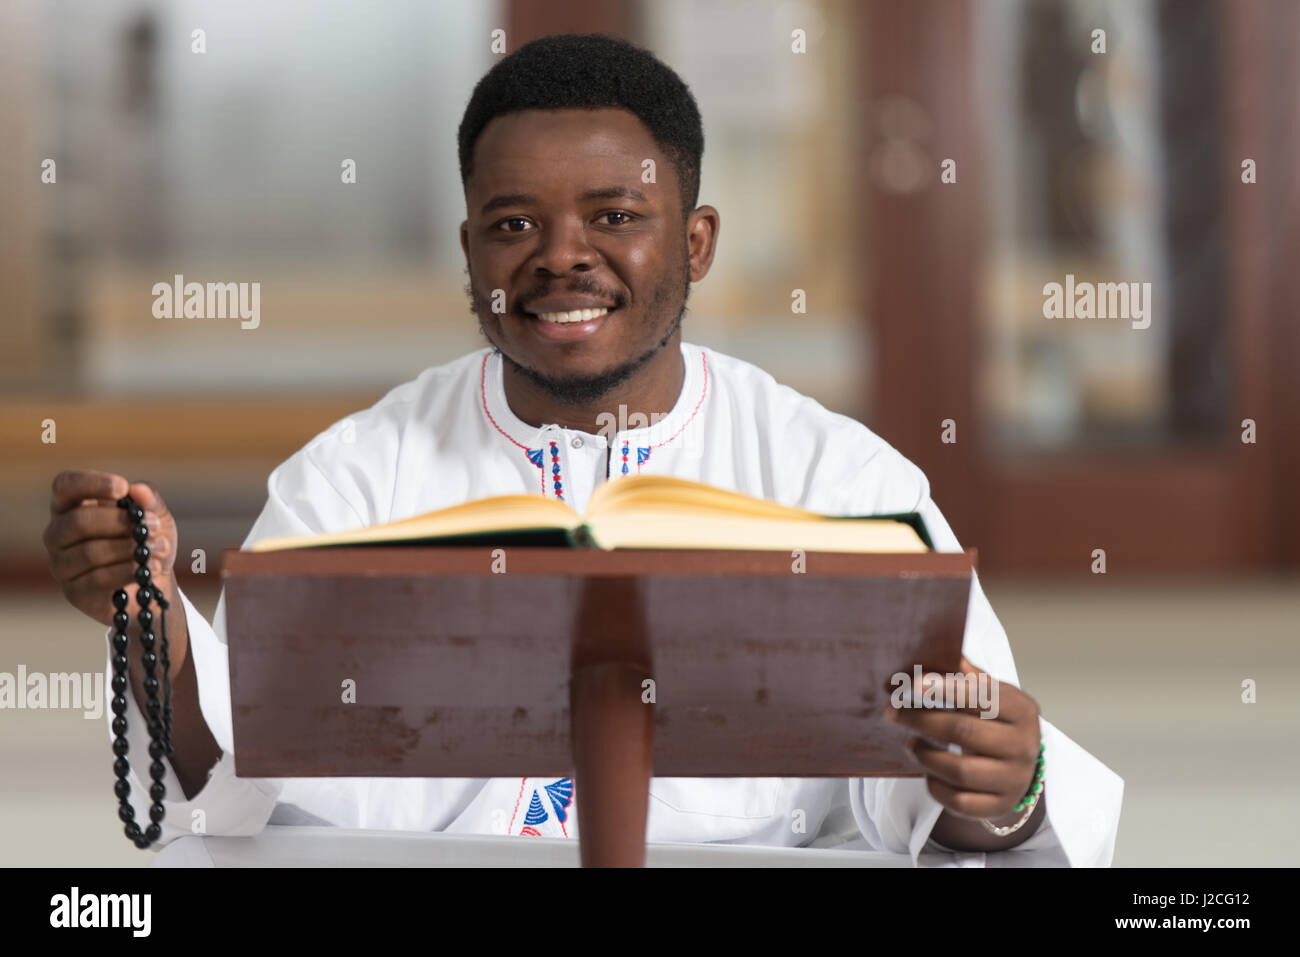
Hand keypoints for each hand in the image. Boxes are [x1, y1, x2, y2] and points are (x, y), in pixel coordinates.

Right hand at [43, 470, 180, 629]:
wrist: (152, 585)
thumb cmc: (145, 542)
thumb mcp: (156, 517)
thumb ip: (150, 500)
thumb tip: (139, 490)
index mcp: (72, 506)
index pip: (65, 486)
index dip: (90, 483)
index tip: (123, 487)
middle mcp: (58, 534)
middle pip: (77, 521)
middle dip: (119, 521)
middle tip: (153, 524)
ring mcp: (61, 565)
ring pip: (90, 553)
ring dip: (131, 549)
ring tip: (162, 547)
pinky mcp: (74, 592)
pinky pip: (98, 579)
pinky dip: (128, 571)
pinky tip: (151, 568)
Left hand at [884, 656, 1041, 823]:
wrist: (1019, 766)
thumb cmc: (996, 721)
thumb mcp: (990, 694)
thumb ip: (967, 675)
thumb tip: (939, 648)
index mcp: (1022, 709)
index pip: (981, 697)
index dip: (945, 689)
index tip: (912, 684)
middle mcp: (1024, 746)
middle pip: (964, 732)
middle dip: (922, 720)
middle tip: (892, 711)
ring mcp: (1014, 780)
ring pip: (960, 771)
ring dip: (925, 755)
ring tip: (909, 744)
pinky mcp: (999, 806)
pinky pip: (959, 801)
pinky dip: (935, 786)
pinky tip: (926, 772)